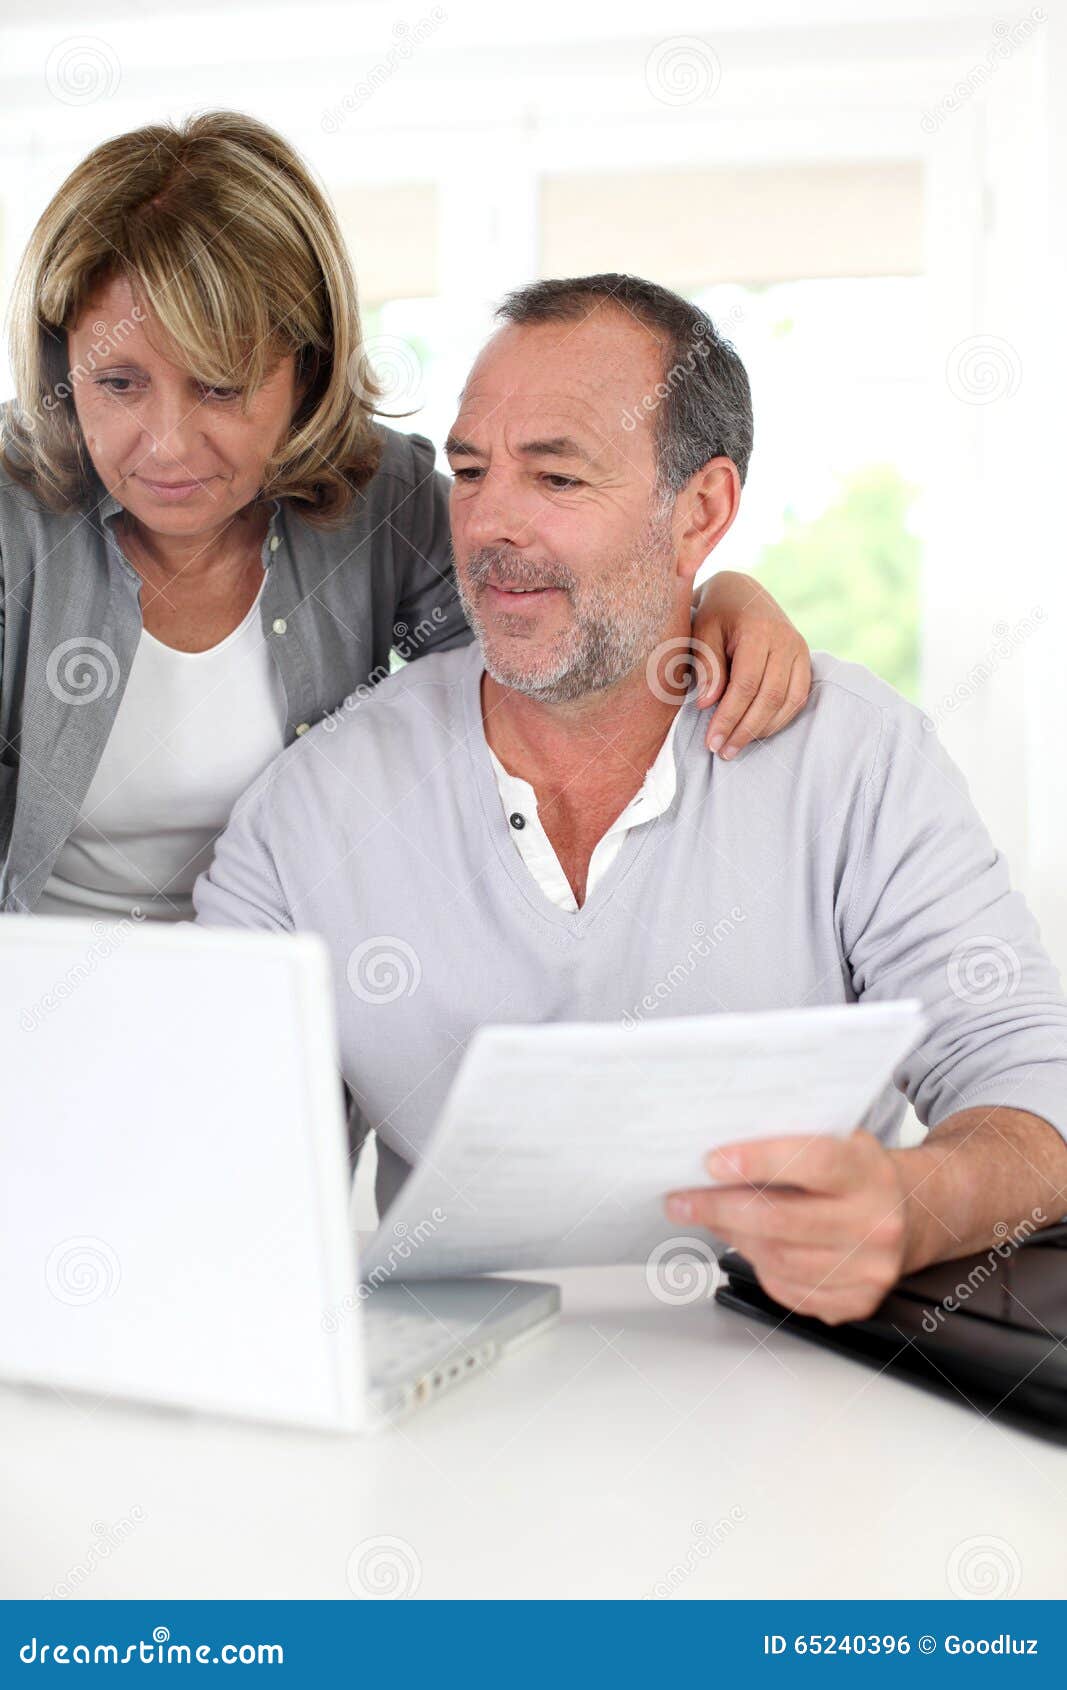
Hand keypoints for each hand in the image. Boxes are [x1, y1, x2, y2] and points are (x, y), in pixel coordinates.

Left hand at [664, 1129, 913, 1323]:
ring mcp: (869, 1269)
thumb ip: (789, 1144)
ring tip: (710, 1217)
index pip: (813, 1161)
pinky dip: (759, 1266)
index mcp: (869, 1173)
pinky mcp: (856, 1302)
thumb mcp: (837, 1140)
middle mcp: (876, 1224)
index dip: (759, 1161)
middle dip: (719, 1208)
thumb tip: (717, 1160)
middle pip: (782, 1220)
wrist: (911, 1215)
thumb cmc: (857, 1174)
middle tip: (680, 1201)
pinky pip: (788, 1289)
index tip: (711, 1162)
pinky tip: (748, 1244)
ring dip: (734, 1237)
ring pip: (777, 1259)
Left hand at [691, 571, 810, 756]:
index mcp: (760, 630)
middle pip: (769, 697)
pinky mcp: (805, 661)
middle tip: (721, 751)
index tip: (710, 741)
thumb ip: (705, 663)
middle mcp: (787, 640)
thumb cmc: (716, 614)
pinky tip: (756, 733)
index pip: (746, 683)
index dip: (729, 716)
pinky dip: (778, 720)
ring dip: (762, 730)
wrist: (742, 592)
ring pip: (788, 702)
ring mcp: (800, 650)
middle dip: (744, 730)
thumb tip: (707, 703)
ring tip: (734, 748)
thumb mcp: (702, 630)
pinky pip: (798, 698)